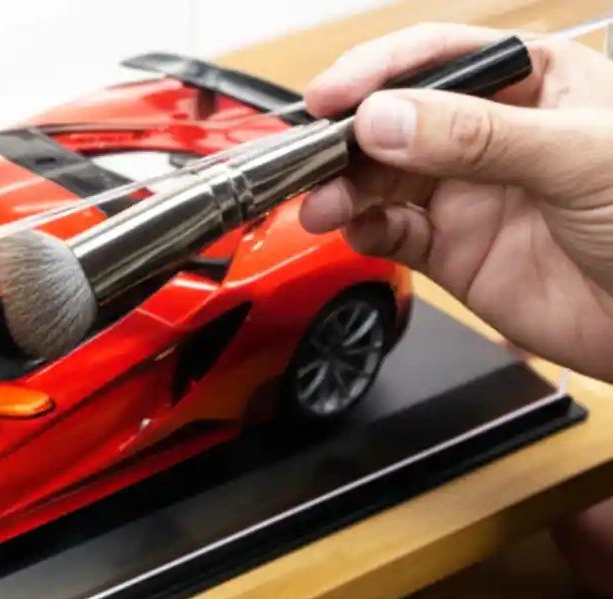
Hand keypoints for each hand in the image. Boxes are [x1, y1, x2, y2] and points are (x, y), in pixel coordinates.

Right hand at [298, 23, 612, 380]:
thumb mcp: (577, 157)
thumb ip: (476, 137)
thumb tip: (387, 118)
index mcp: (532, 84)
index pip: (438, 57)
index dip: (379, 72)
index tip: (332, 97)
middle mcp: (491, 134)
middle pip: (397, 119)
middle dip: (349, 138)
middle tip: (312, 160)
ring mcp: (469, 192)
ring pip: (384, 178)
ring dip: (345, 189)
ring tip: (323, 206)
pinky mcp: (454, 249)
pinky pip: (392, 233)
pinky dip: (365, 232)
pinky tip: (359, 232)